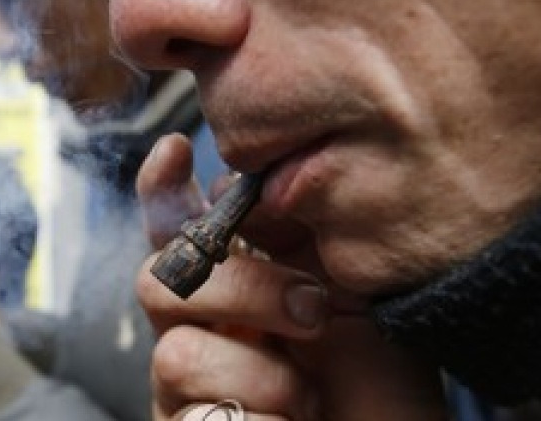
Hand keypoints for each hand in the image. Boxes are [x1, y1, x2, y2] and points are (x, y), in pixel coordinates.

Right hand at [137, 134, 447, 420]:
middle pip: (161, 280)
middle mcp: (198, 331)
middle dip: (241, 289)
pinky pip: (199, 419)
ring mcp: (184, 390)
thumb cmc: (379, 385)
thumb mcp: (356, 293)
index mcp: (233, 288)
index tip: (176, 147)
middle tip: (313, 312)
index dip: (163, 188)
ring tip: (311, 400)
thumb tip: (257, 186)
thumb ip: (301, 239)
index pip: (175, 231)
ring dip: (263, 378)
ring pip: (177, 354)